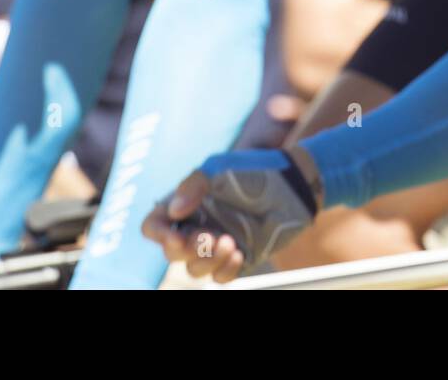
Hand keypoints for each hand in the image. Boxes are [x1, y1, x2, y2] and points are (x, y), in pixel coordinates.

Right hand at [141, 149, 318, 282]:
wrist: (292, 184)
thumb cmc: (253, 171)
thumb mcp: (220, 170)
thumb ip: (194, 186)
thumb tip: (173, 212)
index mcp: (185, 205)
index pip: (155, 225)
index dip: (159, 235)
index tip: (176, 238)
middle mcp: (196, 227)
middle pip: (172, 253)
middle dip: (187, 249)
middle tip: (208, 237)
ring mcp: (215, 244)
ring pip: (195, 269)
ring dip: (208, 260)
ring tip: (230, 242)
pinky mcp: (236, 258)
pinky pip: (220, 276)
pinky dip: (225, 270)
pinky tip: (239, 253)